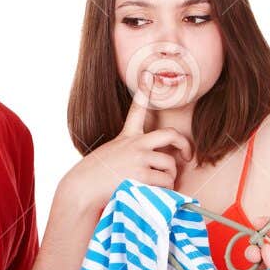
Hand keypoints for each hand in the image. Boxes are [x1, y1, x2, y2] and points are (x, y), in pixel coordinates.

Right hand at [58, 93, 191, 213]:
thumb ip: (130, 154)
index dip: (144, 91)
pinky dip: (165, 190)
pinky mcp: (141, 174)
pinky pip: (165, 182)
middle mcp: (135, 144)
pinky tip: (155, 193)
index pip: (137, 110)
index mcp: (127, 137)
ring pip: (170, 165)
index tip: (149, 75)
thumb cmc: (95, 176)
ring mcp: (139, 158)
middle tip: (186, 156)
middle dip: (184, 145)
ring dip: (170, 178)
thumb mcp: (110, 155)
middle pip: (170, 135)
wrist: (82, 188)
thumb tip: (153, 164)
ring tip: (160, 186)